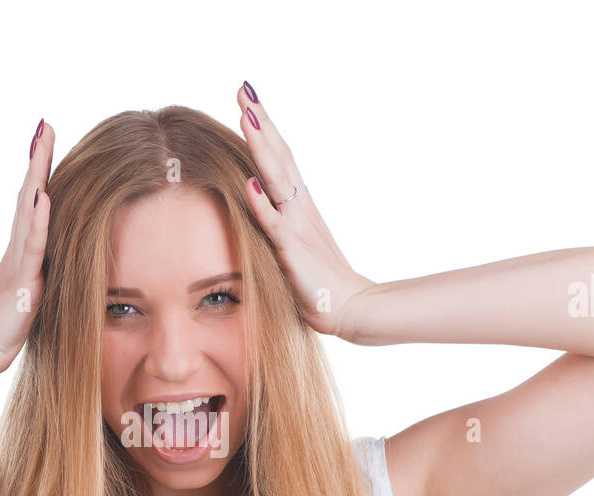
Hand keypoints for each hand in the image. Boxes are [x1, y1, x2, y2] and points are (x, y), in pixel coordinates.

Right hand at [0, 118, 53, 377]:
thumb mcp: (27, 299)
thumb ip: (36, 280)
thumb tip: (46, 271)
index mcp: (21, 253)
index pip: (34, 204)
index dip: (41, 173)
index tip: (47, 141)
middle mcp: (18, 251)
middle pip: (30, 196)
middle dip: (39, 161)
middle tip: (45, 127)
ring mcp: (17, 264)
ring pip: (30, 212)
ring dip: (38, 176)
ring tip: (43, 143)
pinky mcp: (21, 283)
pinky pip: (32, 248)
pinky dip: (38, 221)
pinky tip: (43, 196)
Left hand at [237, 84, 374, 338]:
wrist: (349, 308)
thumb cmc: (319, 282)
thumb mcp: (294, 245)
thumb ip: (278, 224)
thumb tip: (258, 204)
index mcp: (300, 205)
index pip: (280, 157)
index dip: (265, 128)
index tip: (248, 99)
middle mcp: (299, 207)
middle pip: (279, 155)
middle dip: (260, 122)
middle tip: (244, 88)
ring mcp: (297, 226)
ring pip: (276, 179)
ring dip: (260, 147)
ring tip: (246, 116)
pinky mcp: (292, 250)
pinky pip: (274, 225)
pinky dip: (261, 204)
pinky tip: (248, 184)